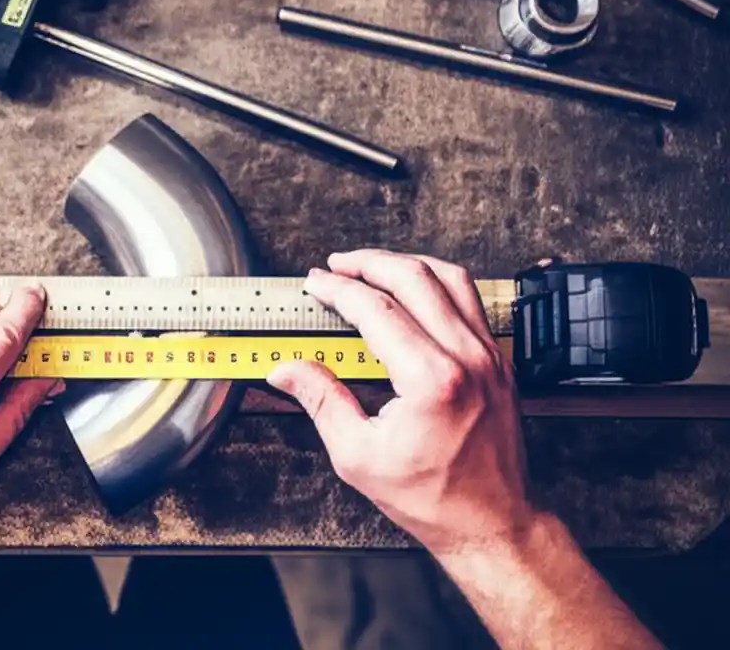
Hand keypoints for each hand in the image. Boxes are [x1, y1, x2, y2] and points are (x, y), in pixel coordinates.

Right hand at [268, 249, 534, 554]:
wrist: (490, 520)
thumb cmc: (432, 496)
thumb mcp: (358, 455)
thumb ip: (321, 400)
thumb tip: (286, 370)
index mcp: (431, 380)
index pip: (375, 309)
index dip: (338, 290)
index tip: (316, 285)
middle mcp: (466, 358)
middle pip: (413, 278)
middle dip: (367, 263)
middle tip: (336, 266)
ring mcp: (489, 355)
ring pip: (449, 277)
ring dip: (405, 264)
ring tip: (372, 267)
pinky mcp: (499, 360)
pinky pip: (470, 300)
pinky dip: (437, 282)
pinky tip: (414, 289)